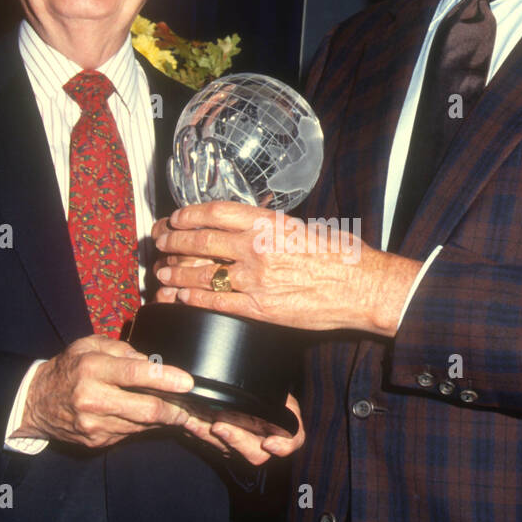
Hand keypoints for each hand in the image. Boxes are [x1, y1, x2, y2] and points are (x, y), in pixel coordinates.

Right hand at [14, 335, 298, 463]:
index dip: (167, 379)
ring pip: (143, 425)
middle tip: (192, 405)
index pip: (136, 374)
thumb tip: (154, 361)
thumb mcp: (88, 346)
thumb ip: (122, 350)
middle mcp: (93, 399)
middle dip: (176, 409)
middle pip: (147, 410)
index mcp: (91, 369)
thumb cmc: (68, 368)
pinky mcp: (97, 442)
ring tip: (179, 408)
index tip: (189, 382)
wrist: (35, 403)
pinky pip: (131, 434)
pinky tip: (152, 418)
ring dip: (164, 418)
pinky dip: (145, 426)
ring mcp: (95, 425)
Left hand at [152, 203, 419, 335]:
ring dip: (173, 273)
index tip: (174, 218)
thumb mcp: (304, 228)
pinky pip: (213, 303)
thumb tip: (246, 228)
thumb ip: (271, 228)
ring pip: (200, 274)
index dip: (187, 215)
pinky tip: (176, 296)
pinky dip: (189, 299)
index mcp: (268, 222)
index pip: (214, 212)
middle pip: (199, 241)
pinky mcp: (258, 308)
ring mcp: (255, 279)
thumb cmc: (342, 256)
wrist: (363, 287)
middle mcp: (256, 247)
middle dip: (171, 242)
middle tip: (158, 243)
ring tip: (160, 273)